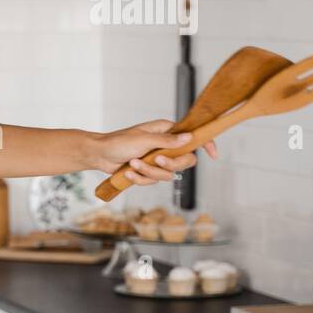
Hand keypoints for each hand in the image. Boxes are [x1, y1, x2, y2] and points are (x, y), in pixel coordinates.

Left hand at [91, 119, 218, 185]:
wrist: (99, 155)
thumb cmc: (118, 142)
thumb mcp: (143, 139)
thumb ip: (167, 141)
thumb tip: (190, 138)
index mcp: (167, 131)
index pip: (193, 137)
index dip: (205, 144)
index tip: (213, 155)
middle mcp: (165, 145)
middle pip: (185, 161)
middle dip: (170, 165)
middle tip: (156, 160)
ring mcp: (157, 159)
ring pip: (168, 174)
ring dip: (148, 172)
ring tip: (132, 164)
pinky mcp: (148, 171)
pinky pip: (153, 181)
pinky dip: (140, 178)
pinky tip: (128, 172)